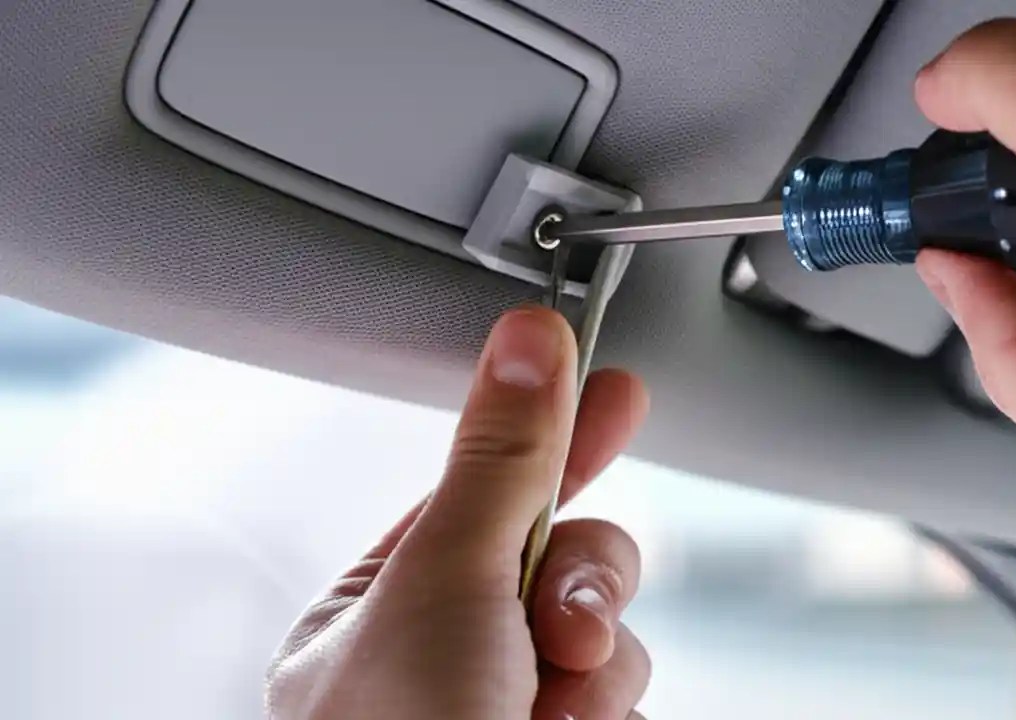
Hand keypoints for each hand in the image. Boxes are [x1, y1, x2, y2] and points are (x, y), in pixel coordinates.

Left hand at [265, 308, 651, 719]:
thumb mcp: (443, 585)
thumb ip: (499, 462)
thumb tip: (526, 343)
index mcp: (380, 607)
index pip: (485, 488)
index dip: (556, 433)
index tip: (616, 386)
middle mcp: (443, 653)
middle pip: (560, 554)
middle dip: (581, 584)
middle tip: (561, 625)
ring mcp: (505, 703)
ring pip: (603, 630)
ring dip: (593, 665)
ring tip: (548, 715)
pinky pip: (619, 689)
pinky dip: (604, 709)